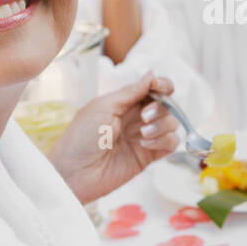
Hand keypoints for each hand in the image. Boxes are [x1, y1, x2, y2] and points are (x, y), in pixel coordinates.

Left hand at [46, 72, 180, 204]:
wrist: (74, 172)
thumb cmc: (80, 137)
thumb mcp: (104, 106)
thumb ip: (131, 92)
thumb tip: (152, 74)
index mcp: (125, 103)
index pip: (154, 89)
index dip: (162, 85)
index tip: (158, 87)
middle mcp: (137, 118)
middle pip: (167, 105)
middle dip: (160, 108)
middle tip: (144, 117)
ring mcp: (144, 137)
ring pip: (172, 123)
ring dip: (162, 125)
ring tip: (142, 133)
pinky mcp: (148, 156)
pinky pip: (171, 143)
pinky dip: (164, 141)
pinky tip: (145, 144)